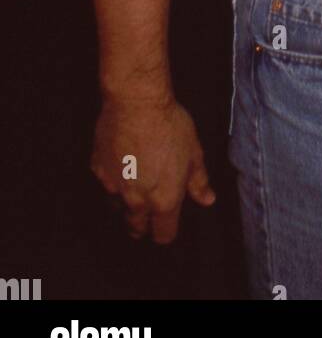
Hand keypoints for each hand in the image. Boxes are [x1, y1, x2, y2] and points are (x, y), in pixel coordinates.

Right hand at [90, 96, 215, 243]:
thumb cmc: (170, 125)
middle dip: (143, 225)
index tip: (168, 225)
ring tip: (136, 189)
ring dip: (126, 206)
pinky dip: (113, 180)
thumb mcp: (194, 152)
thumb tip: (207, 199)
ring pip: (118, 209)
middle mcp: (137, 200)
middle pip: (137, 228)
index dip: (166, 232)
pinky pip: (106, 184)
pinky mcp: (98, 170)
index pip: (163, 235)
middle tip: (149, 214)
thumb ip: (199, 181)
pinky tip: (121, 165)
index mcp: (164, 200)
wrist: (136, 102)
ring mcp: (114, 187)